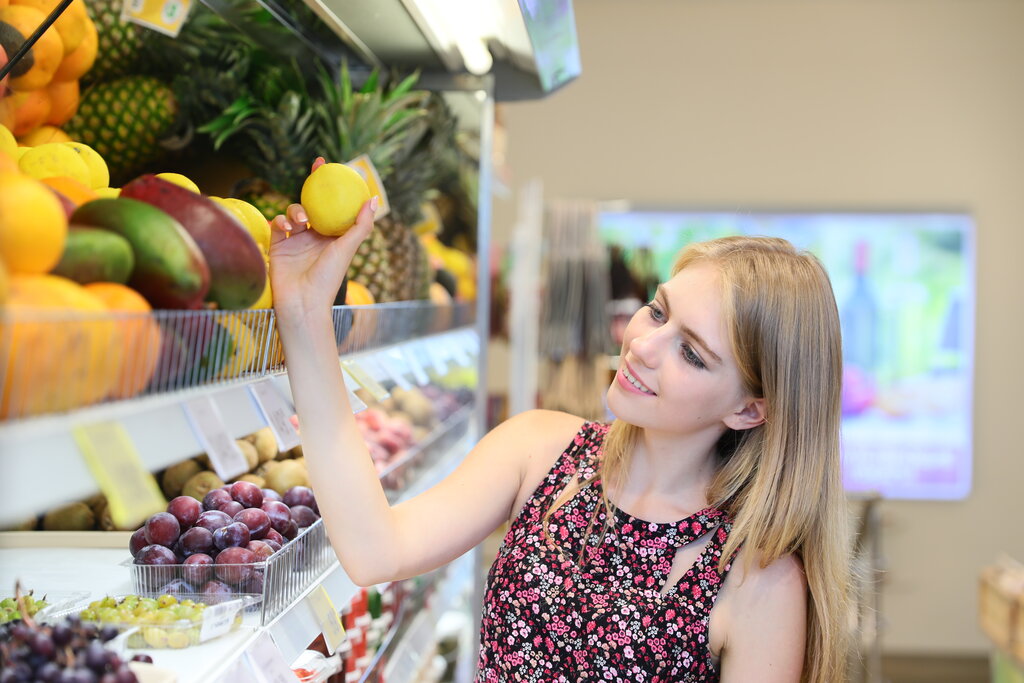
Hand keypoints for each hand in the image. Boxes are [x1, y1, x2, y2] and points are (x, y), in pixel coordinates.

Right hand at [269, 157, 377, 320]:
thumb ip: (361, 225)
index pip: (335, 206)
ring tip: (302, 221)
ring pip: (294, 211)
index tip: (338, 167)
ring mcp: (295, 239)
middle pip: (313, 203)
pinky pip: (277, 223)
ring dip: (296, 210)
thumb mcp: (347, 249)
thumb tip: (373, 199)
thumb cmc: (328, 278)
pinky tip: (285, 226)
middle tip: (317, 166)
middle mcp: (314, 236)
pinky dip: (280, 220)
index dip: (336, 186)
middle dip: (313, 183)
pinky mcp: (277, 245)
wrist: (301, 302)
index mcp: (333, 236)